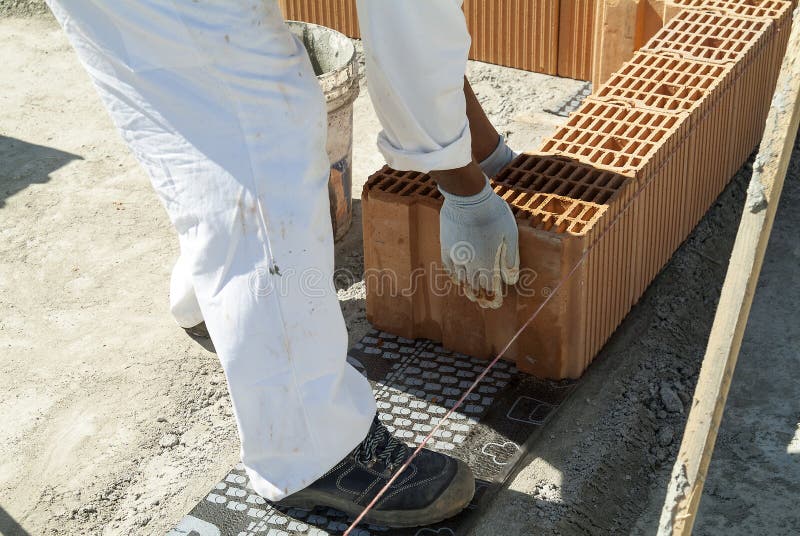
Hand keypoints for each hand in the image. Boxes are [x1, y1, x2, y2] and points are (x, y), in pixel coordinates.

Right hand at [438, 177, 519, 308]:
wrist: (468, 198)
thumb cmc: (494, 214)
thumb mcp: (510, 235)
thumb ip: (510, 259)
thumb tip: (511, 279)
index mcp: (488, 263)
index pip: (490, 288)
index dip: (493, 298)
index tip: (495, 304)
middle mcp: (471, 264)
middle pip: (475, 287)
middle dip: (480, 297)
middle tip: (483, 303)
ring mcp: (456, 257)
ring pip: (461, 280)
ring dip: (467, 289)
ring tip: (471, 295)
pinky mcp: (446, 247)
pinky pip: (448, 267)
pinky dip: (453, 276)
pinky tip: (456, 279)